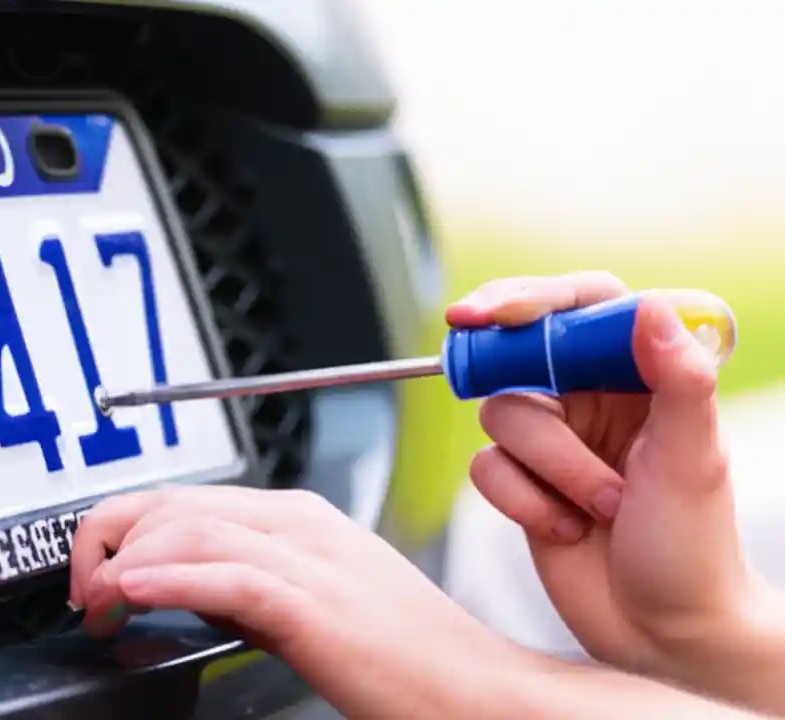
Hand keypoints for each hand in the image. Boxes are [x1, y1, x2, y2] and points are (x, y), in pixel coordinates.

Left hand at [66, 485, 527, 716]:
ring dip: (126, 561)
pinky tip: (132, 591)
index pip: (187, 498)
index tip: (99, 571)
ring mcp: (308, 558)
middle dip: (110, 537)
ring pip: (189, 528)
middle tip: (85, 590)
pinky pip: (224, 574)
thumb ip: (247, 585)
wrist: (475, 692)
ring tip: (98, 601)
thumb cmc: (404, 657)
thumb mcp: (311, 603)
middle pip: (176, 502)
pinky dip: (167, 577)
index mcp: (298, 518)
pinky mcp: (310, 602)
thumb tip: (179, 585)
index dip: (126, 527)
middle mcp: (298, 524)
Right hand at [452, 272, 784, 709]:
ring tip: (597, 506)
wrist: (661, 633)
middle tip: (466, 343)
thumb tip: (651, 308)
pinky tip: (564, 526)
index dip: (532, 296)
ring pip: (501, 414)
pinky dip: (521, 501)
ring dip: (547, 467)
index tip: (493, 311)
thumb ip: (678, 376)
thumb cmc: (694, 550)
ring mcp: (553, 440)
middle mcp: (594, 400)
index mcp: (642, 377)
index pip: (582, 306)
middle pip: (522, 347)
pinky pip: (485, 467)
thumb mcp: (696, 457)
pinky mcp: (520, 481)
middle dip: (499, 359)